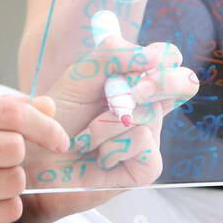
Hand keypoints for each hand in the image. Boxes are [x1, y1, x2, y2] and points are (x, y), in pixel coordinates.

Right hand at [0, 92, 71, 222]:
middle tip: (0, 160)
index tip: (59, 137)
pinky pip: (6, 212)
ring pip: (13, 182)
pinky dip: (3, 206)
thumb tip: (48, 106)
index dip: (43, 124)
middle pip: (15, 149)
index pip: (8, 112)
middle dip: (18, 155)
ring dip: (10, 182)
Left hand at [18, 32, 199, 222]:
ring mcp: (151, 137)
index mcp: (136, 81)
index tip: (141, 62)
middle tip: (131, 93)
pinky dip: (112, 147)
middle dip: (159, 82)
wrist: (39, 163)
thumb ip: (113, 56)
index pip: (169, 57)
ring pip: (149, 114)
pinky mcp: (148, 166)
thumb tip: (155, 56)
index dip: (164, 56)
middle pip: (183, 83)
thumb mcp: (80, 77)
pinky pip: (143, 142)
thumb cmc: (57, 119)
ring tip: (84, 138)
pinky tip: (99, 158)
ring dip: (106, 124)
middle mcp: (149, 108)